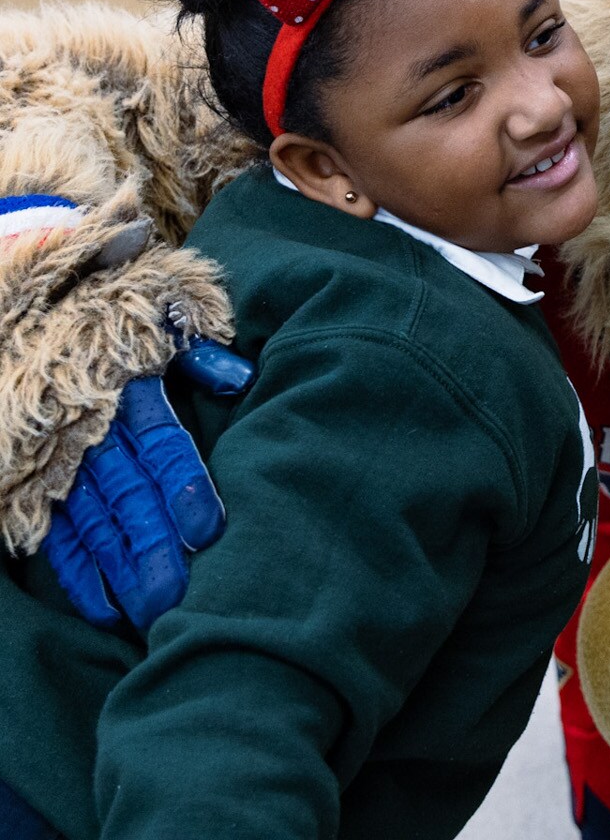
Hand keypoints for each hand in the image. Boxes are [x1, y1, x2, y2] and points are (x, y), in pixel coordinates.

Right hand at [41, 337, 253, 632]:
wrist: (39, 325)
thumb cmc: (121, 330)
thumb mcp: (160, 324)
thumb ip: (200, 355)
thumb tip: (242, 380)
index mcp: (128, 390)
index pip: (161, 443)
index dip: (184, 486)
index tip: (208, 530)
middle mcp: (93, 431)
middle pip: (130, 494)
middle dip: (156, 546)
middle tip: (182, 593)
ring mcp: (61, 463)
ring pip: (96, 524)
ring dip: (124, 571)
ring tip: (154, 612)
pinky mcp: (38, 488)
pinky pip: (59, 536)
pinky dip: (81, 575)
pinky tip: (107, 610)